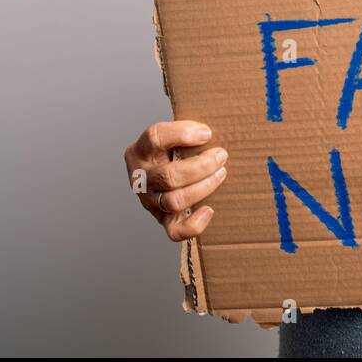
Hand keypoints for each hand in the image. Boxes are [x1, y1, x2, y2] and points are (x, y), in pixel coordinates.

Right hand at [124, 120, 227, 241]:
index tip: (207, 133)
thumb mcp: (172, 135)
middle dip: (202, 166)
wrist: (162, 170)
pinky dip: (194, 224)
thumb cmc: (173, 149)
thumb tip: (212, 130)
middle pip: (169, 175)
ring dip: (203, 187)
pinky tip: (209, 210)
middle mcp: (141, 177)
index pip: (155, 137)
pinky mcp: (162, 219)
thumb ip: (187, 130)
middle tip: (221, 155)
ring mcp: (150, 200)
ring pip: (174, 201)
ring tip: (220, 173)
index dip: (182, 134)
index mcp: (140, 150)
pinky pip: (174, 231)